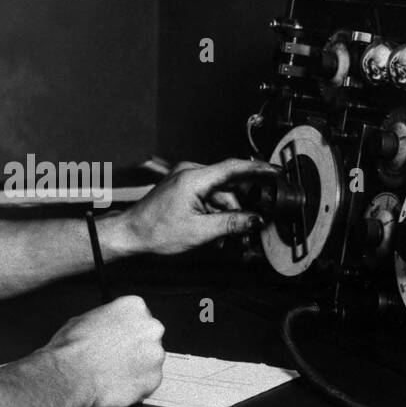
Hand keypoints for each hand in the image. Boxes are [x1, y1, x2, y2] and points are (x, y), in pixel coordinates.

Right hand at [44, 296, 164, 406]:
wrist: (69, 375)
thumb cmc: (72, 348)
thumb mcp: (84, 318)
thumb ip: (106, 319)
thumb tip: (108, 326)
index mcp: (134, 306)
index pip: (139, 316)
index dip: (126, 331)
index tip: (119, 339)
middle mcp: (151, 328)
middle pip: (148, 338)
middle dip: (135, 348)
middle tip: (115, 357)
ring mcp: (155, 354)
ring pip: (150, 362)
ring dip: (136, 367)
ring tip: (113, 373)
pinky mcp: (154, 379)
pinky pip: (148, 383)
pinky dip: (135, 386)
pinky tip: (117, 384)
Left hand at [104, 158, 278, 256]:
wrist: (129, 234)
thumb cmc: (154, 231)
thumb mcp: (199, 231)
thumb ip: (231, 223)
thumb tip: (255, 219)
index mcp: (194, 178)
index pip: (234, 167)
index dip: (258, 169)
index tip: (276, 171)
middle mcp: (190, 174)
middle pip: (228, 186)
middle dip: (239, 208)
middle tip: (251, 226)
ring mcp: (185, 181)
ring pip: (218, 195)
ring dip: (225, 215)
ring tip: (225, 238)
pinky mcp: (183, 189)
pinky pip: (207, 198)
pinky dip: (214, 214)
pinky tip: (215, 232)